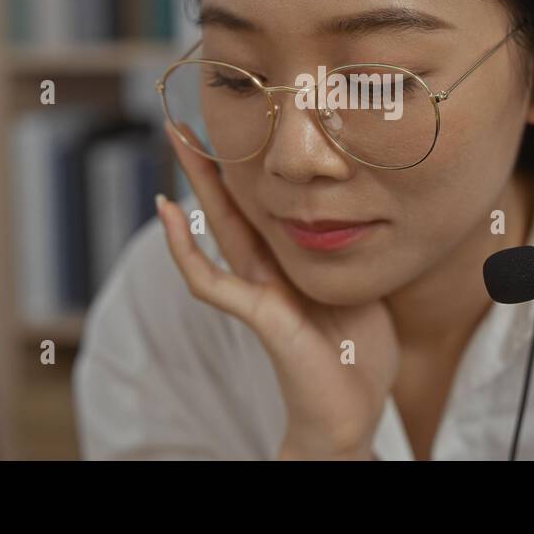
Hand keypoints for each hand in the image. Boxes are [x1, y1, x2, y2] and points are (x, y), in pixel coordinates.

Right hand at [155, 120, 398, 459]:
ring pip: (217, 228)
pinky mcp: (259, 314)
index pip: (260, 206)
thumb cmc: (358, 352)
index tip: (237, 128)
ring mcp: (258, 291)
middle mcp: (267, 272)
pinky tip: (169, 216)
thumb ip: (351, 251)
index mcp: (290, 262)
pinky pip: (211, 281)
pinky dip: (185, 250)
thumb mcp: (364, 284)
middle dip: (207, 164)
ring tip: (178, 143)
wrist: (352, 411)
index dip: (244, 170)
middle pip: (229, 206)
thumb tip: (365, 209)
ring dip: (195, 184)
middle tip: (181, 122)